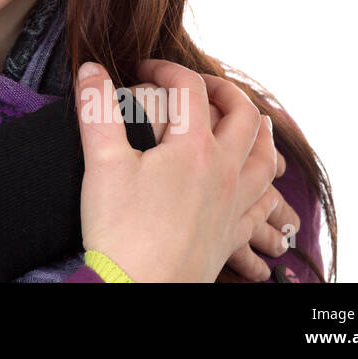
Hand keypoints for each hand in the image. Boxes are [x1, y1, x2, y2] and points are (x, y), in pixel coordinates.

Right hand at [78, 59, 277, 281]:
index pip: (190, 89)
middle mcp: (224, 172)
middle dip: (225, 91)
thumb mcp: (101, 162)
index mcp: (194, 149)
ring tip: (246, 122)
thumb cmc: (120, 229)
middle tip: (201, 86)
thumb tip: (91, 68)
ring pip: (265, 159)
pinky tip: (256, 184)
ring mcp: (234, 205)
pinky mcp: (232, 234)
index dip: (167, 69)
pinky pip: (264, 204)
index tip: (144, 69)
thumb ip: (97, 109)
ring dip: (258, 132)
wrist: (139, 290)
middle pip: (245, 117)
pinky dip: (265, 184)